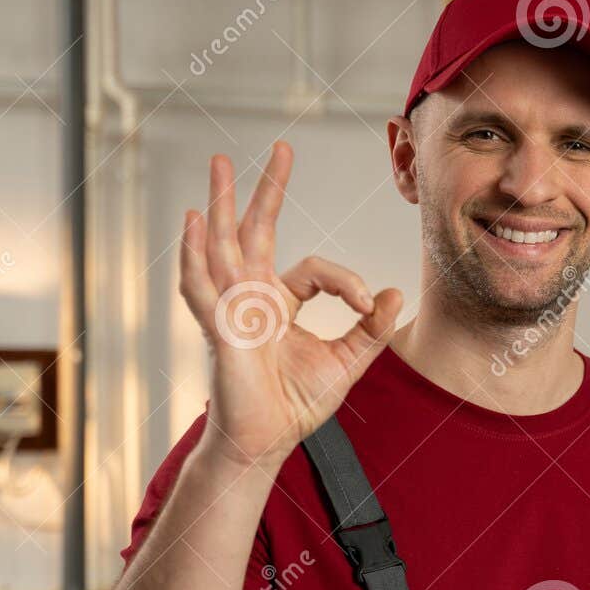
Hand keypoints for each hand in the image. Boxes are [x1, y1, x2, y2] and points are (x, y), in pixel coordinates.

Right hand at [178, 141, 402, 471]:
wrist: (267, 442)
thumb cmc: (295, 405)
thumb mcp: (346, 363)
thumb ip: (371, 331)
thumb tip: (395, 295)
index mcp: (279, 303)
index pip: (315, 268)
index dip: (348, 282)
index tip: (369, 304)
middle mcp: (253, 297)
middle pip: (256, 231)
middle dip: (264, 190)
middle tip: (279, 148)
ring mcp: (232, 309)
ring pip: (225, 245)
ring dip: (223, 203)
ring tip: (221, 164)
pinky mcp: (220, 329)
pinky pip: (203, 286)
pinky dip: (196, 254)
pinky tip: (194, 223)